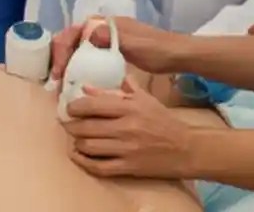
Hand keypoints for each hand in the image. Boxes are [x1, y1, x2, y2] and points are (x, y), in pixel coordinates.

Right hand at [50, 16, 190, 80]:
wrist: (176, 54)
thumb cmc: (156, 49)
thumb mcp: (133, 44)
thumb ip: (111, 38)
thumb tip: (89, 34)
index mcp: (103, 23)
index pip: (72, 32)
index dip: (61, 51)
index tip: (60, 72)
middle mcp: (100, 28)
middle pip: (71, 41)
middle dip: (61, 60)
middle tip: (57, 82)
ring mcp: (105, 40)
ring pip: (77, 50)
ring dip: (68, 66)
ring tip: (64, 86)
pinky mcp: (110, 51)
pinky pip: (88, 58)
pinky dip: (80, 69)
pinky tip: (78, 84)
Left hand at [61, 77, 197, 178]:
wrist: (186, 148)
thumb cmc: (163, 121)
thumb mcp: (144, 99)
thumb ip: (117, 90)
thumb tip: (89, 86)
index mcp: (130, 108)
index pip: (93, 105)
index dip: (75, 107)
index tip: (70, 107)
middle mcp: (126, 128)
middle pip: (86, 127)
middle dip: (71, 125)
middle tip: (67, 123)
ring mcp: (126, 149)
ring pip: (89, 146)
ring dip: (77, 142)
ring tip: (76, 138)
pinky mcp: (128, 167)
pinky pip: (98, 166)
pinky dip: (84, 161)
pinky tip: (78, 155)